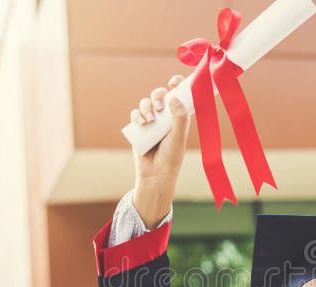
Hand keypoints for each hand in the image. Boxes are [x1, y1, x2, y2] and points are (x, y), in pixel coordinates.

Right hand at [130, 74, 190, 228]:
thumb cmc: (171, 157)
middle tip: (159, 107)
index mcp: (179, 116)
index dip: (177, 84)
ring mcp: (152, 121)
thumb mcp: (179, 137)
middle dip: (158, 96)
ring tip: (150, 121)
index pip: (179, 95)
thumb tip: (173, 98)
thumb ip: (179, 117)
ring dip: (146, 107)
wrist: (155, 175)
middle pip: (160, 95)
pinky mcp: (139, 128)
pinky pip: (136, 114)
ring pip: (146, 103)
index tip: (174, 82)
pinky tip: (142, 123)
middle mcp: (166, 117)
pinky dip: (137, 115)